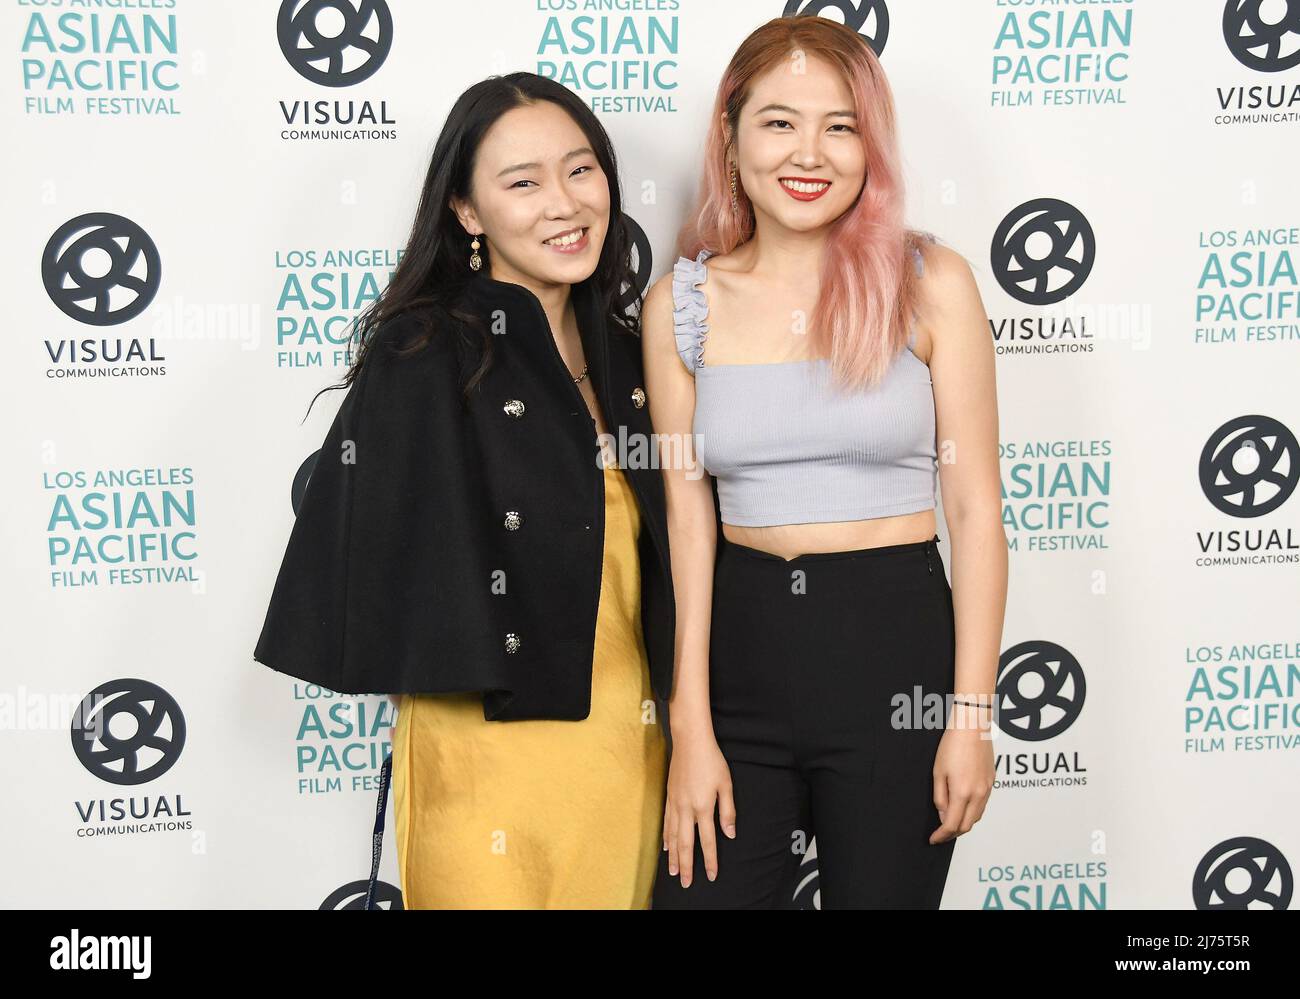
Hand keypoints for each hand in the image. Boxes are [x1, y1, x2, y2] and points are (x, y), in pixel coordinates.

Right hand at [662, 726, 734, 886]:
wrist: (690, 741)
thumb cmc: (712, 760)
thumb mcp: (726, 784)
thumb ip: (728, 811)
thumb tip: (729, 834)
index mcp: (704, 807)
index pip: (707, 841)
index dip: (710, 860)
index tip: (712, 875)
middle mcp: (687, 809)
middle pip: (686, 844)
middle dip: (687, 866)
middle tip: (686, 883)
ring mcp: (675, 803)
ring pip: (673, 836)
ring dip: (674, 856)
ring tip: (674, 872)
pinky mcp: (669, 796)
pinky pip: (666, 822)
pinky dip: (666, 837)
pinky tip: (666, 846)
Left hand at [929, 723, 993, 843]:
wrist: (972, 727)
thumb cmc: (952, 745)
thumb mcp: (938, 772)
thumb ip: (940, 797)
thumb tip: (943, 817)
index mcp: (962, 793)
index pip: (952, 825)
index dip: (941, 835)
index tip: (933, 839)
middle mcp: (978, 794)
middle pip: (967, 825)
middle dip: (953, 833)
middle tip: (940, 834)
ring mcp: (987, 789)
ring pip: (977, 817)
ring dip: (964, 824)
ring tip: (950, 823)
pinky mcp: (992, 782)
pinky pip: (983, 805)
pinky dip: (972, 812)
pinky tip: (963, 807)